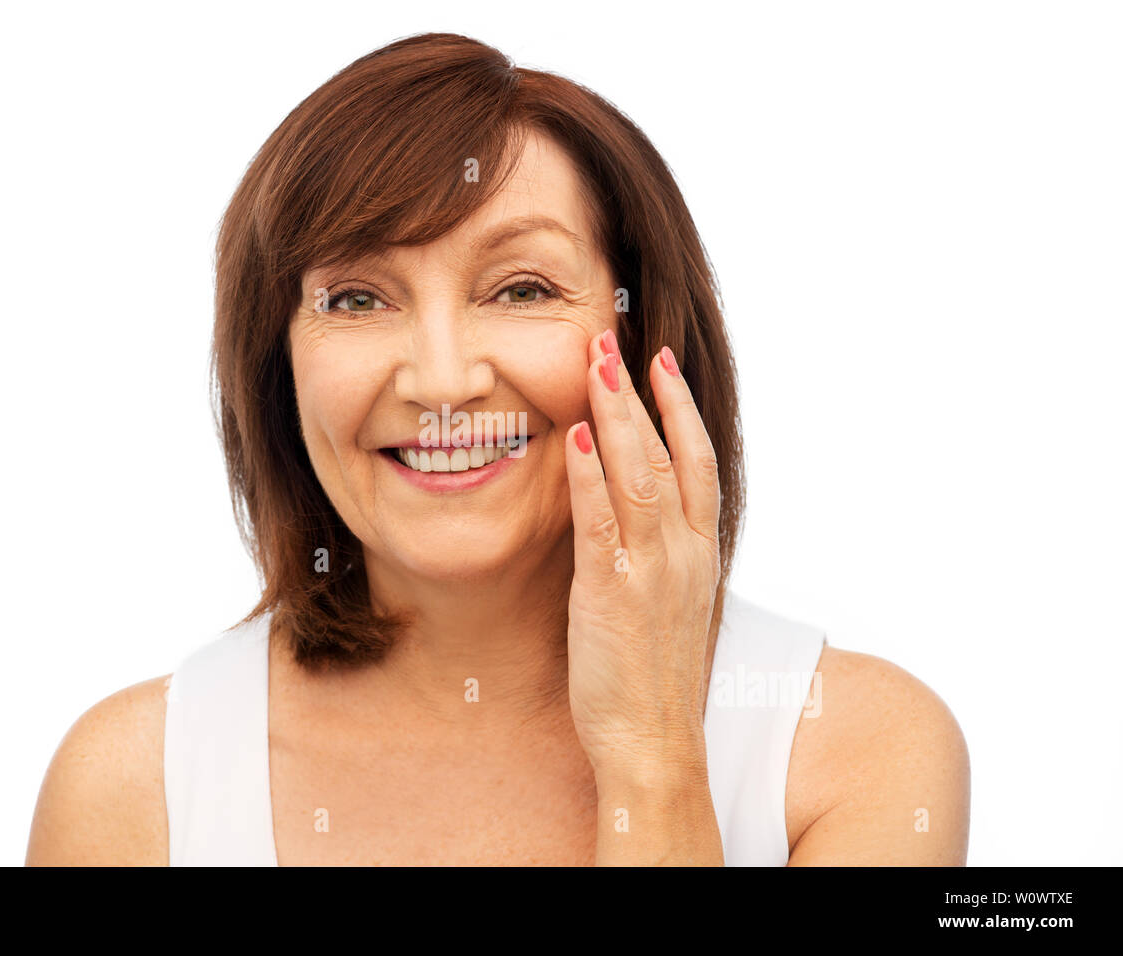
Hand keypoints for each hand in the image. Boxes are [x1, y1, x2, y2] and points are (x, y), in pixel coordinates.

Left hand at [564, 328, 721, 793]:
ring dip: (617, 416)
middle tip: (618, 342)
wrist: (655, 745)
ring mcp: (651, 572)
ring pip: (640, 476)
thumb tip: (633, 512)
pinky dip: (590, 478)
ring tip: (597, 365)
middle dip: (642, 394)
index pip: (697, 462)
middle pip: (669, 454)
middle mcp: (684, 554)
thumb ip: (658, 554)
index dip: (679, 407)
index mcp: (699, 554)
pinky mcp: (613, 596)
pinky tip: (576, 438)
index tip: (660, 362)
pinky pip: (603, 524)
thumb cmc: (654, 678)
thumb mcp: (669, 604)